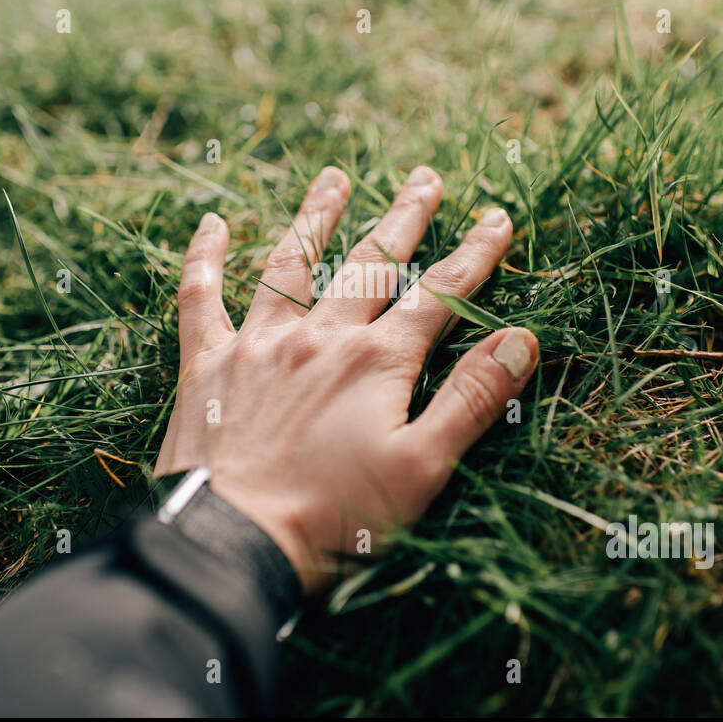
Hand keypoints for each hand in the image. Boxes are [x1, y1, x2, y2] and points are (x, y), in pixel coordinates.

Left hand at [153, 165, 537, 593]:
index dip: (474, 256)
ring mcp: (258, 344)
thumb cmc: (336, 518)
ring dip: (316, 217)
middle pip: (370, 264)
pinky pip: (201, 297)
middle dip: (404, 219)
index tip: (498, 219)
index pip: (438, 296)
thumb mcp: (422, 467)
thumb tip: (521, 338)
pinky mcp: (206, 366)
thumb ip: (472, 399)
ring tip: (334, 177)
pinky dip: (205, 258)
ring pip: (291, 265)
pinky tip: (212, 224)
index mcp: (376, 362)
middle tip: (424, 177)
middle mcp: (318, 337)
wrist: (233, 544)